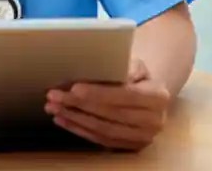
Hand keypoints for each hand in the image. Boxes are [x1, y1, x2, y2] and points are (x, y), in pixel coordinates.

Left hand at [44, 59, 170, 150]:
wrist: (150, 95)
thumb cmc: (136, 74)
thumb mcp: (134, 63)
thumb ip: (119, 67)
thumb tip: (94, 69)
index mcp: (158, 96)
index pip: (125, 94)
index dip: (99, 93)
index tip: (74, 88)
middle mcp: (154, 121)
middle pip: (111, 114)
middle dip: (79, 105)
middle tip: (54, 96)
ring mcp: (143, 137)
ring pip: (103, 130)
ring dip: (75, 119)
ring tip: (53, 107)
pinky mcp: (130, 147)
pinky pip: (101, 140)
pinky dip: (79, 129)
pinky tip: (63, 119)